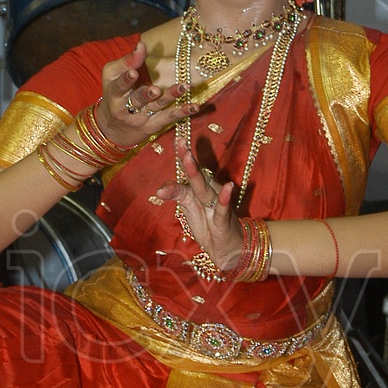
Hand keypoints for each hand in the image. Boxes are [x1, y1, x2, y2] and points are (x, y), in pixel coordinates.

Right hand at [96, 40, 194, 149]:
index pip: (119, 86)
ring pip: (157, 107)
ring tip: (183, 87)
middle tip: (156, 89)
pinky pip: (169, 118)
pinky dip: (182, 112)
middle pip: (137, 100)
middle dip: (146, 94)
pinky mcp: (154, 126)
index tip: (133, 72)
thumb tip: (141, 45)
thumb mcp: (112, 76)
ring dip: (171, 97)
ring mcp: (141, 119)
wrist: (112, 129)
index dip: (126, 80)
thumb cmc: (114, 95)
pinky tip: (194, 106)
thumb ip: (127, 61)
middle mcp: (126, 109)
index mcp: (114, 94)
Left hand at [156, 149, 243, 274]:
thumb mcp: (188, 208)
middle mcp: (209, 192)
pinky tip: (228, 188)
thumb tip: (159, 188)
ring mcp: (216, 205)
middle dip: (187, 160)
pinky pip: (223, 208)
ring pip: (204, 188)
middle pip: (197, 175)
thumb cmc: (209, 226)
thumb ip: (177, 194)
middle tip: (181, 144)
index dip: (183, 155)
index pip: (190, 170)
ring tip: (189, 158)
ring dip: (196, 174)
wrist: (228, 248)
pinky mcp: (223, 220)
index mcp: (199, 188)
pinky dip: (225, 198)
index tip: (177, 139)